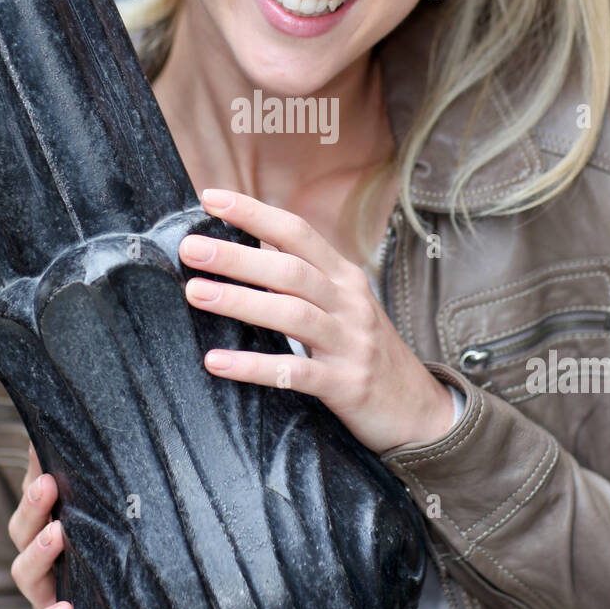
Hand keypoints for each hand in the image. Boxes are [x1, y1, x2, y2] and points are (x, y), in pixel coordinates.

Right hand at [8, 443, 122, 608]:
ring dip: (38, 552)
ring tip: (56, 533)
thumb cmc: (126, 595)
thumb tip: (135, 458)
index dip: (35, 475)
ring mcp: (45, 604)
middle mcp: (46, 569)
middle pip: (24, 532)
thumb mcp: (125, 551)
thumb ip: (121, 515)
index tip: (42, 449)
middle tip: (48, 485)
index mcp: (58, 541)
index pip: (39, 502)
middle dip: (33, 507)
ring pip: (25, 574)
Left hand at [179, 188, 455, 453]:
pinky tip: (215, 362)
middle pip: (290, 270)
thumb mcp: (343, 306)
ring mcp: (350, 343)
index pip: (297, 232)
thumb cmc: (366, 352)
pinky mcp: (346, 384)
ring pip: (292, 313)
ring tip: (195, 293)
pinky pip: (294, 373)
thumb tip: (249, 249)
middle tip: (190, 248)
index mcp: (344, 277)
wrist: (418, 410)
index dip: (255, 213)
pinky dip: (253, 366)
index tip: (211, 198)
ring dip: (240, 301)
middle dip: (237, 256)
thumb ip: (303, 278)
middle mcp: (349, 303)